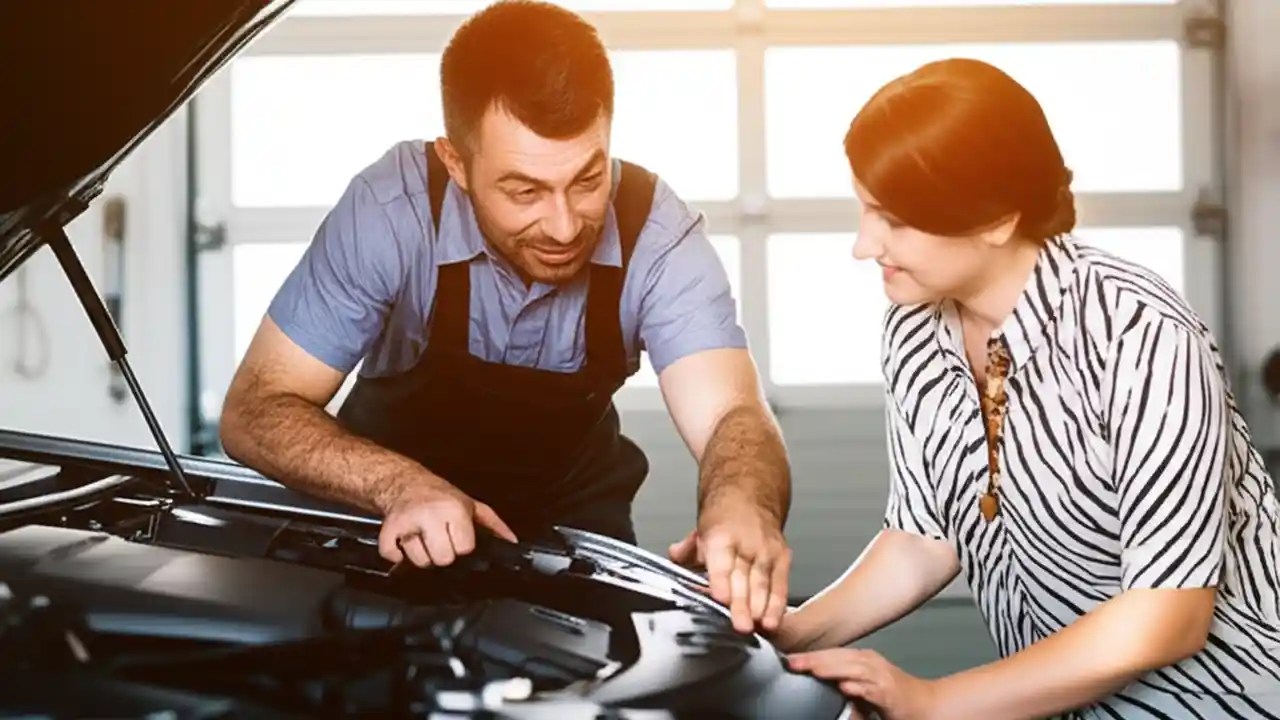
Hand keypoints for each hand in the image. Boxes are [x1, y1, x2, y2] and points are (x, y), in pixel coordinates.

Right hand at [377, 477, 517, 567]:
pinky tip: (405, 545)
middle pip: (442, 558)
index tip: (457, 538)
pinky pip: (391, 556)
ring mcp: (408, 522)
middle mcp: (431, 515)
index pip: (464, 548)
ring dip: (421, 556)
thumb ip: (493, 525)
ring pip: (419, 561)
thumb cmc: (442, 497)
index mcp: (454, 510)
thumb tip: (512, 542)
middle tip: (440, 541)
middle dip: (442, 554)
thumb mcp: (471, 505)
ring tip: (423, 541)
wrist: (406, 482)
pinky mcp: (388, 528)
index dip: (462, 547)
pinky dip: (397, 556)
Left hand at [669, 497, 790, 634]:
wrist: (751, 496)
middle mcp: (747, 543)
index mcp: (722, 536)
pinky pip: (780, 585)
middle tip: (741, 625)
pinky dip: (777, 604)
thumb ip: (688, 550)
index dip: (722, 581)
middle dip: (743, 603)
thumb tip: (675, 555)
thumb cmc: (724, 517)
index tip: (722, 598)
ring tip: (757, 627)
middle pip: (744, 578)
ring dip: (760, 608)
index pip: (722, 562)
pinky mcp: (782, 558)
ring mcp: (766, 551)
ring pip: (763, 583)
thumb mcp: (701, 530)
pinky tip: (772, 621)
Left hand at [786, 648, 940, 719]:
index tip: (789, 659)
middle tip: (791, 661)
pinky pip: (871, 690)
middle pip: (839, 658)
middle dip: (814, 659)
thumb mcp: (865, 686)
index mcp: (864, 661)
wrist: (928, 706)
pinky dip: (858, 688)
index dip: (811, 656)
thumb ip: (845, 681)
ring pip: (852, 669)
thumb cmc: (896, 697)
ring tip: (811, 669)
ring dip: (831, 669)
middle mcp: (872, 665)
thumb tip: (821, 680)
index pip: (832, 655)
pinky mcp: (890, 695)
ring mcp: (882, 678)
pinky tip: (845, 687)